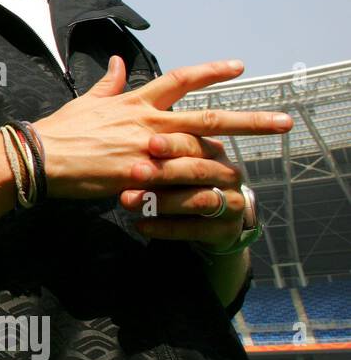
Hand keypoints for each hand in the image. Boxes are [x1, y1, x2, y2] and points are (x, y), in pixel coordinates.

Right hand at [32, 58, 291, 199]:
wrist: (38, 157)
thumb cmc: (59, 131)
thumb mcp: (86, 102)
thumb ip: (110, 84)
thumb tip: (121, 63)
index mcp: (136, 102)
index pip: (180, 79)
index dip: (211, 71)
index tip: (239, 66)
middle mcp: (147, 123)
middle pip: (208, 117)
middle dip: (249, 120)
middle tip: (283, 122)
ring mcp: (146, 151)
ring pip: (199, 152)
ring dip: (225, 162)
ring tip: (245, 171)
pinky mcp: (138, 178)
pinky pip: (176, 184)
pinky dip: (195, 190)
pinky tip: (214, 196)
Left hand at [117, 135, 246, 248]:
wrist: (214, 219)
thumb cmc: (183, 181)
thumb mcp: (176, 161)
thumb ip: (159, 147)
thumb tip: (133, 130)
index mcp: (214, 151)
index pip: (194, 142)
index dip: (173, 143)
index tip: (150, 143)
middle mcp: (227, 174)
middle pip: (197, 170)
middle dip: (165, 171)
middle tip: (135, 172)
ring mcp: (232, 202)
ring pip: (198, 200)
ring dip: (162, 201)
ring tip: (128, 201)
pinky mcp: (226, 229)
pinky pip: (195, 229)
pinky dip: (166, 228)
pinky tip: (141, 225)